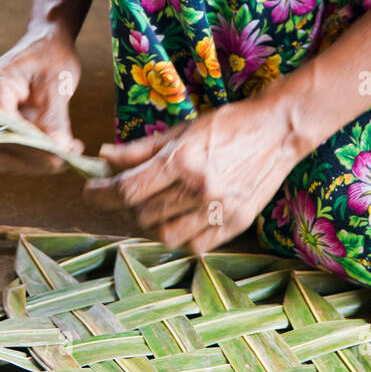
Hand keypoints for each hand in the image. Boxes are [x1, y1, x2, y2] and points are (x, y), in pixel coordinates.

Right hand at [0, 20, 84, 172]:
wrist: (47, 45)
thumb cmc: (51, 57)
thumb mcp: (57, 84)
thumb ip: (54, 119)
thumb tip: (57, 153)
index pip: (2, 125)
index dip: (27, 145)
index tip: (56, 154)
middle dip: (35, 159)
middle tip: (68, 157)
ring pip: (7, 157)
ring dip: (39, 162)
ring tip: (72, 151)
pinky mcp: (3, 130)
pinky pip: (15, 153)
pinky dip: (39, 157)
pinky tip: (66, 149)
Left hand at [83, 96, 300, 252]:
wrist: (279, 130)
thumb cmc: (229, 125)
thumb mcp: (182, 130)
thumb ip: (141, 149)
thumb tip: (103, 157)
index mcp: (183, 161)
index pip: (128, 190)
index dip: (101, 195)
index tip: (91, 192)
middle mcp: (200, 189)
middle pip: (143, 215)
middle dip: (124, 208)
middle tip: (124, 196)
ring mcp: (220, 210)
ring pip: (166, 237)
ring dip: (150, 226)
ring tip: (152, 209)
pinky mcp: (237, 224)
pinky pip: (196, 246)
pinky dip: (180, 237)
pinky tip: (179, 220)